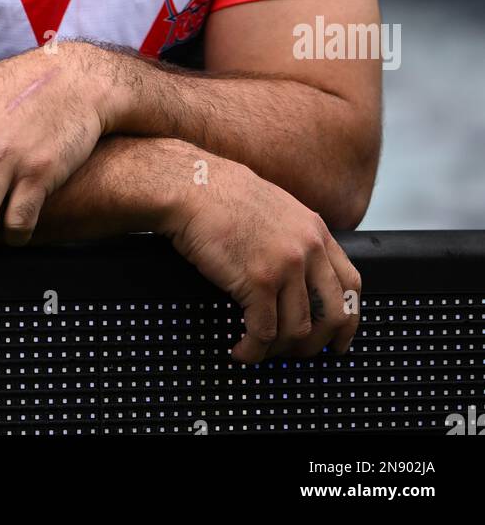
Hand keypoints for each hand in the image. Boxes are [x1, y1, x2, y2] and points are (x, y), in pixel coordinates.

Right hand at [157, 143, 361, 363]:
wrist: (192, 187)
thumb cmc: (221, 195)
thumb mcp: (276, 208)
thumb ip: (295, 237)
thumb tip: (297, 276)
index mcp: (315, 229)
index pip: (350, 284)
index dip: (348, 320)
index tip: (339, 339)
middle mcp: (307, 248)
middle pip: (333, 314)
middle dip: (316, 343)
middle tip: (297, 355)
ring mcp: (285, 265)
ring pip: (297, 329)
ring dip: (278, 350)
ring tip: (259, 350)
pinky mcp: (258, 281)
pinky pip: (264, 332)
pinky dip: (253, 350)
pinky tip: (241, 350)